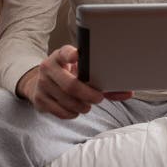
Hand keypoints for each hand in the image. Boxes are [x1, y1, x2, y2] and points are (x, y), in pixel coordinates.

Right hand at [17, 45, 131, 118]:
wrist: (41, 84)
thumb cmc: (69, 76)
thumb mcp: (81, 72)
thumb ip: (103, 81)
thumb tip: (128, 92)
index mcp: (60, 56)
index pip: (65, 52)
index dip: (70, 54)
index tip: (77, 56)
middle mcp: (48, 67)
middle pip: (70, 85)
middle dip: (88, 94)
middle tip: (98, 98)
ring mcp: (42, 84)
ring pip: (66, 101)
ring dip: (81, 107)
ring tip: (87, 105)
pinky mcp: (38, 99)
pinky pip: (59, 111)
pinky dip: (71, 114)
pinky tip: (75, 110)